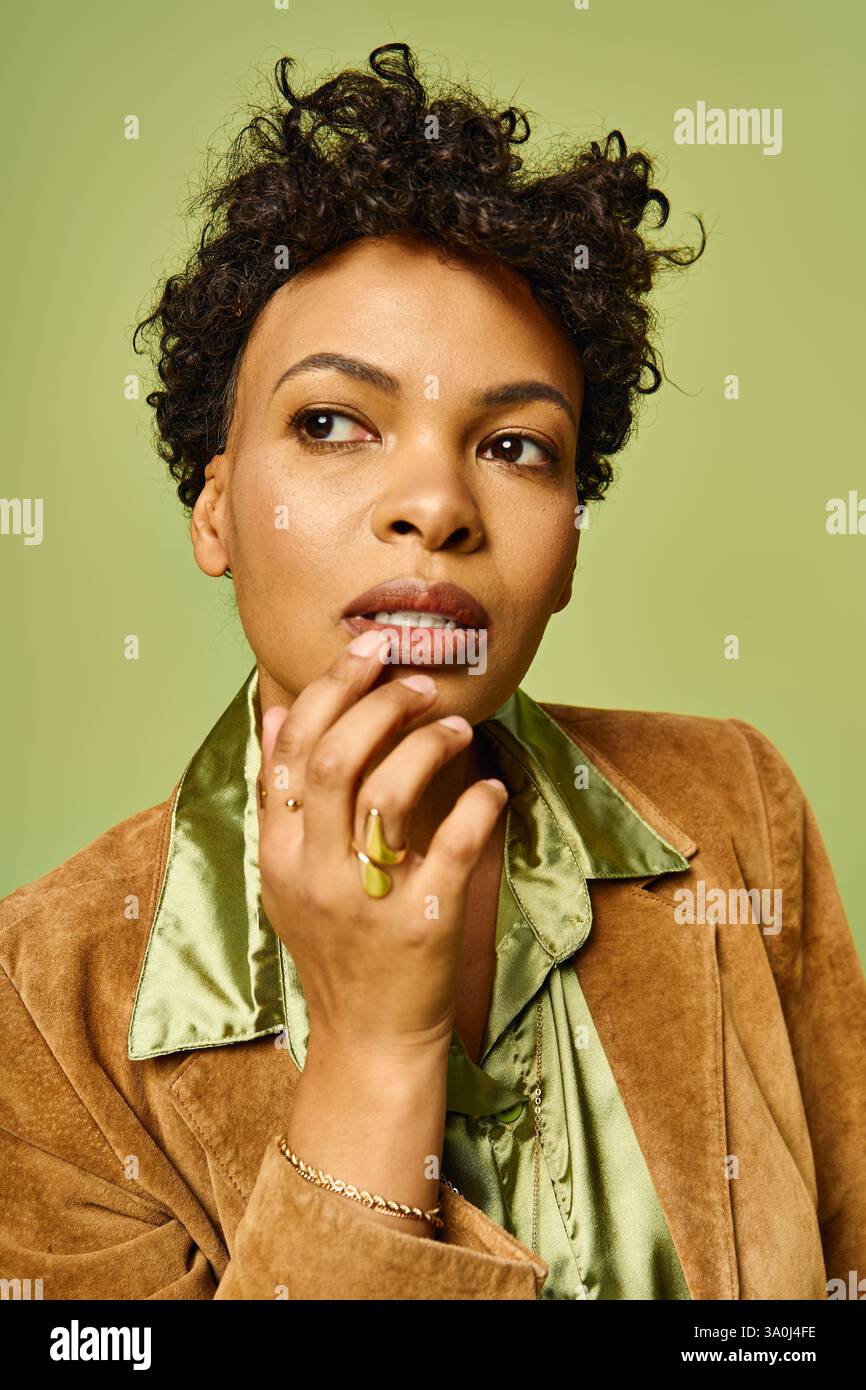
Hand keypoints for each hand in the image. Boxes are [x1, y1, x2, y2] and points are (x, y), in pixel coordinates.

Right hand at [256, 631, 507, 1066]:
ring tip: (455, 725)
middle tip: (419, 681)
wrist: (368, 1042)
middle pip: (336, 758)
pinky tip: (490, 786)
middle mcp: (315, 872)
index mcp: (280, 854)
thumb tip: (282, 711)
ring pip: (389, 792)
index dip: (332, 689)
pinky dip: (478, 804)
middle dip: (380, 703)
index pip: (293, 750)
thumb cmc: (338, 949)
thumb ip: (284, 799)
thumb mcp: (290, 877)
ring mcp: (366, 899)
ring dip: (428, 744)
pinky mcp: (423, 923)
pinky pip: (455, 845)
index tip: (369, 651)